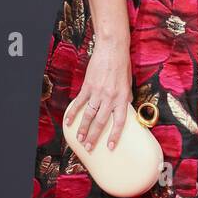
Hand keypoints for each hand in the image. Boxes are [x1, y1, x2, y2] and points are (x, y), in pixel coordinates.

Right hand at [64, 34, 132, 151]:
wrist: (112, 49)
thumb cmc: (122, 65)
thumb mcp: (128, 83)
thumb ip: (126, 97)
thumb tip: (125, 107)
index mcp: (123, 98)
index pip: (119, 121)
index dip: (114, 135)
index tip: (110, 146)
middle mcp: (110, 98)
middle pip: (100, 122)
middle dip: (94, 136)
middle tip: (89, 148)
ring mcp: (97, 92)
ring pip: (88, 115)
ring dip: (83, 128)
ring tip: (79, 139)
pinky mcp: (88, 86)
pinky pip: (79, 102)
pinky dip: (73, 112)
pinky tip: (68, 121)